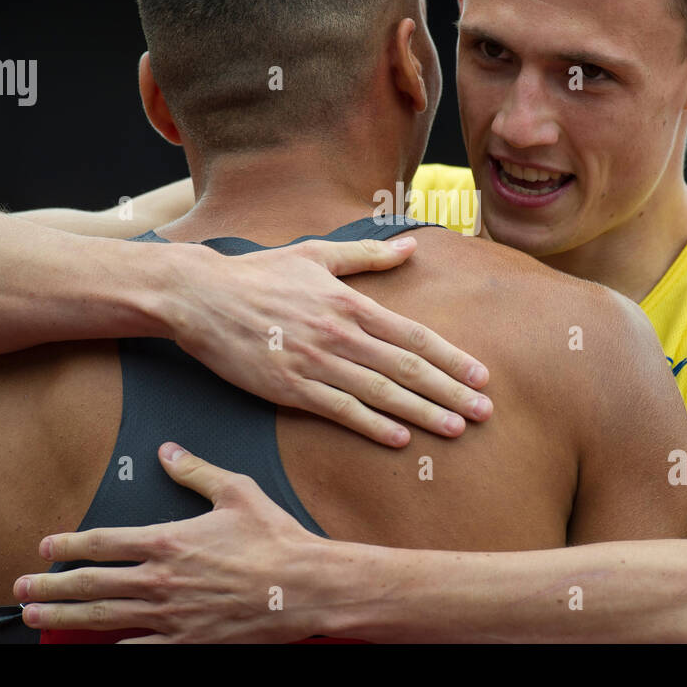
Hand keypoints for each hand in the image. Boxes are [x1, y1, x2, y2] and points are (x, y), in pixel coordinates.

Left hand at [15, 443, 333, 642]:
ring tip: (36, 619)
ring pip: (104, 618)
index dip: (68, 545)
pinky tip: (92, 649)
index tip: (46, 548)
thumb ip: (196, 472)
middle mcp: (161, 580)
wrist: (305, 587)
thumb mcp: (237, 491)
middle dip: (50, 588)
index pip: (102, 543)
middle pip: (91, 584)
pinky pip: (138, 649)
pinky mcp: (187, 641)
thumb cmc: (276, 539)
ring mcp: (170, 616)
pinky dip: (111, 649)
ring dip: (65, 618)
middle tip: (21, 591)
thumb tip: (167, 452)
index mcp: (169, 541)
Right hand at [159, 234, 490, 445]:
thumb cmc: (259, 274)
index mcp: (350, 303)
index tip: (482, 376)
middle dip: (450, 392)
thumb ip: (366, 256)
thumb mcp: (316, 255)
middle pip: (407, 368)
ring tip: (456, 429)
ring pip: (380, 393)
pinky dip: (371, 425)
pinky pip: (339, 410)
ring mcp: (315, 363)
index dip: (452, 358)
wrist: (200, 296)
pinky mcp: (288, 387)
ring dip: (422, 413)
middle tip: (485, 413)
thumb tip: (409, 248)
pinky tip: (399, 438)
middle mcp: (340, 334)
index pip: (413, 335)